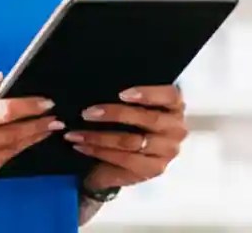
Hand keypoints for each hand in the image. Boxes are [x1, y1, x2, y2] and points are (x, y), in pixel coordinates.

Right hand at [0, 72, 61, 194]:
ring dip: (30, 140)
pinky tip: (21, 144)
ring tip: (45, 130)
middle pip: (12, 134)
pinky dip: (11, 154)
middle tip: (55, 119)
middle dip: (38, 125)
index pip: (4, 111)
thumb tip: (3, 81)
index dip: (29, 107)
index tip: (47, 103)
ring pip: (9, 152)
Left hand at [68, 85, 186, 191]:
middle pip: (148, 119)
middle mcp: (176, 129)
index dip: (148, 93)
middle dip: (114, 114)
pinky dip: (99, 151)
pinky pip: (124, 159)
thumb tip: (101, 83)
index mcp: (174, 107)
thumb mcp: (130, 107)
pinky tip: (81, 146)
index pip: (170, 96)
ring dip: (99, 136)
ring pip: (131, 141)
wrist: (123, 161)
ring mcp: (167, 152)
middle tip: (87, 113)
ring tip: (75, 133)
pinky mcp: (153, 169)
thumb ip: (126, 96)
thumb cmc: (128, 125)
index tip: (122, 93)